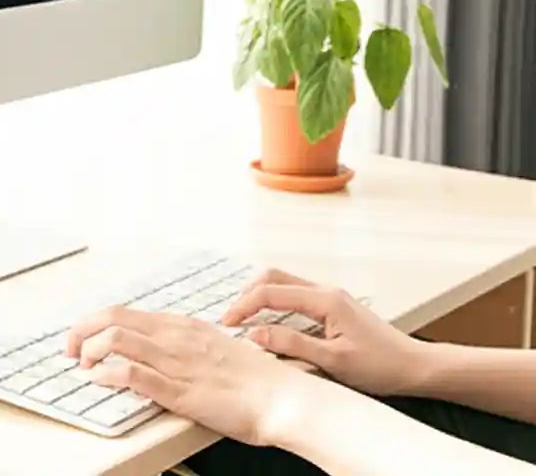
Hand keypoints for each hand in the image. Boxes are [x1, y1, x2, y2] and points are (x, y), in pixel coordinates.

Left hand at [65, 306, 313, 444]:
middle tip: (69, 350)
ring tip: (83, 367)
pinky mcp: (180, 391)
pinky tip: (99, 380)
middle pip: (111, 318)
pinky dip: (107, 374)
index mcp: (182, 326)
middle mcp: (175, 338)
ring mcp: (176, 363)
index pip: (124, 312)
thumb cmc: (255, 379)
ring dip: (89, 352)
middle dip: (80, 331)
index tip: (81, 338)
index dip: (94, 323)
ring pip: (116, 340)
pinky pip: (133, 374)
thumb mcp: (216, 347)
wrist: (283, 398)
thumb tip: (160, 347)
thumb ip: (186, 344)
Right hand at [223, 268, 430, 395]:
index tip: (227, 325)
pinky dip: (275, 304)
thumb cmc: (381, 366)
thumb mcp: (333, 361)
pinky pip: (296, 296)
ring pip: (284, 283)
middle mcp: (327, 291)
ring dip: (260, 297)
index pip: (270, 292)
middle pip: (274, 277)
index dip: (243, 306)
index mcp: (325, 301)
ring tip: (245, 321)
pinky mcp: (333, 307)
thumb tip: (255, 334)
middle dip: (247, 294)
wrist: (416, 367)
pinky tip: (270, 323)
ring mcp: (331, 297)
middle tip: (232, 319)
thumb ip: (291, 345)